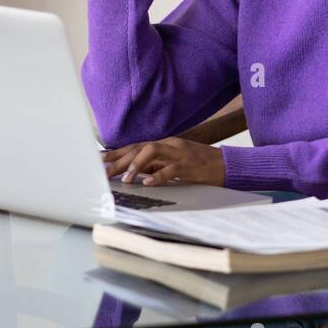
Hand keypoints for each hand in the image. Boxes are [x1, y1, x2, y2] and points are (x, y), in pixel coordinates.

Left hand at [103, 136, 225, 186]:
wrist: (227, 164)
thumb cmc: (199, 165)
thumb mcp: (174, 162)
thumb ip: (157, 164)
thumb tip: (134, 172)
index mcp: (165, 144)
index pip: (136, 145)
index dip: (117, 152)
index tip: (100, 160)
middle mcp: (169, 145)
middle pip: (139, 148)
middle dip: (120, 160)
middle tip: (104, 172)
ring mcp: (180, 153)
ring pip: (152, 152)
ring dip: (136, 165)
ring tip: (125, 179)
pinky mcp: (189, 165)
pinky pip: (171, 169)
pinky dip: (158, 176)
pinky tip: (147, 183)